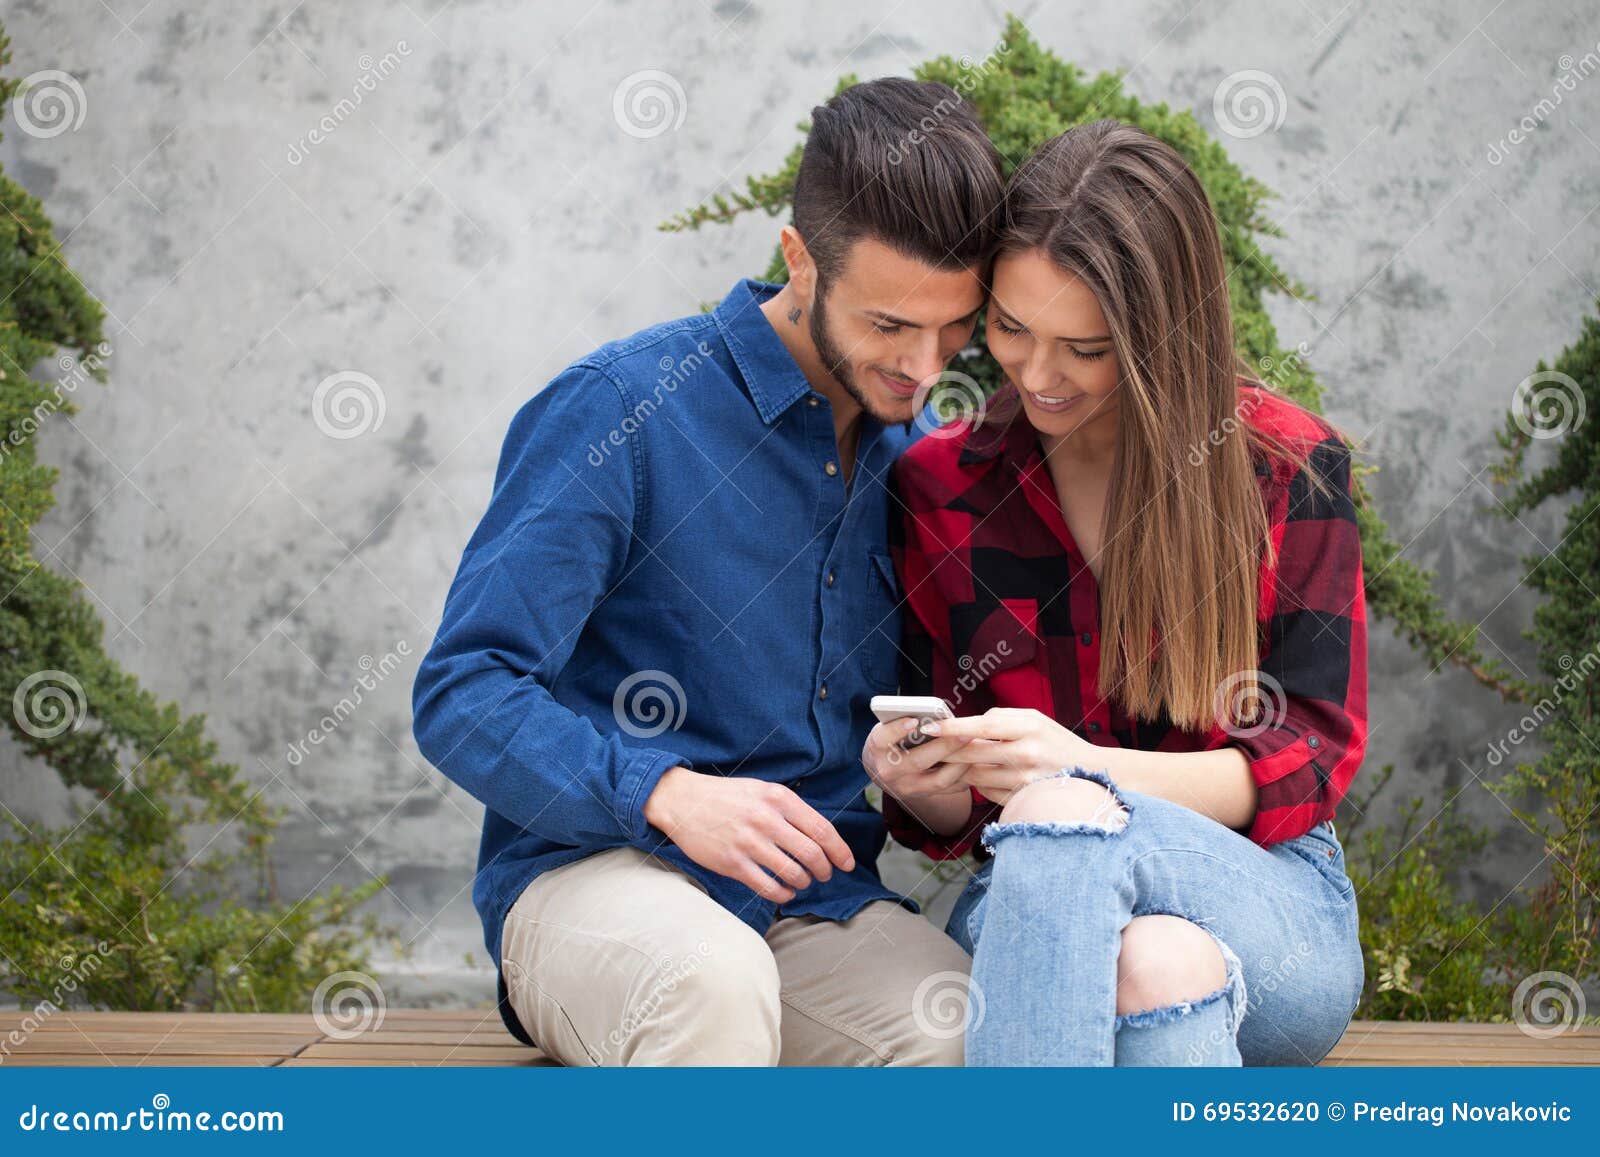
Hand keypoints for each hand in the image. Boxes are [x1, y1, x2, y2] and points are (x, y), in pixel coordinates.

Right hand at [642, 767, 855, 903]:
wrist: (682, 800)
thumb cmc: (726, 796)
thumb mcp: (762, 790)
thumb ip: (790, 809)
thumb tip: (820, 836)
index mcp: (779, 798)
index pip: (822, 830)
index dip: (840, 851)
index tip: (847, 864)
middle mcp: (767, 819)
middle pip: (812, 854)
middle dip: (825, 870)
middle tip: (824, 875)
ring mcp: (749, 843)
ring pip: (793, 872)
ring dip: (804, 882)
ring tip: (802, 881)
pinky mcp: (732, 863)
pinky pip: (768, 887)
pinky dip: (783, 894)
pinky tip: (785, 891)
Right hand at [861, 716, 973, 804]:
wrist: (885, 769)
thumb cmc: (892, 739)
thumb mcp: (890, 728)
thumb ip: (907, 722)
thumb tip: (939, 716)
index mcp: (876, 749)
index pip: (882, 739)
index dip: (896, 730)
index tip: (913, 720)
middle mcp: (889, 772)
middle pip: (918, 761)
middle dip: (944, 746)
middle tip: (965, 732)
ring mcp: (906, 788)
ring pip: (938, 780)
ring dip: (960, 764)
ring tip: (976, 747)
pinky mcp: (923, 796)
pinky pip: (950, 789)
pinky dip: (965, 775)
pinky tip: (978, 761)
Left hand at [925, 707, 1101, 803]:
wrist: (1091, 774)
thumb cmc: (1056, 741)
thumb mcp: (1035, 719)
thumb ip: (1001, 717)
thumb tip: (966, 725)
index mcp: (1030, 727)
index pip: (983, 725)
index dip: (953, 727)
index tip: (929, 726)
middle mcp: (1027, 754)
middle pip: (973, 753)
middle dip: (948, 751)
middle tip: (930, 747)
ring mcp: (1024, 781)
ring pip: (975, 775)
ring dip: (963, 768)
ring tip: (963, 760)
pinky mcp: (1022, 801)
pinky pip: (985, 792)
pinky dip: (979, 784)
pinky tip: (987, 776)